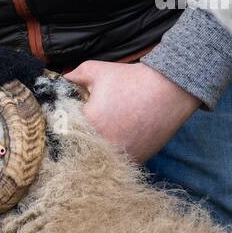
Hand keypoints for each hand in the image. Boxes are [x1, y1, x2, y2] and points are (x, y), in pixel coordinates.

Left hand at [65, 61, 199, 162]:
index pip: (64, 132)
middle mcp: (104, 145)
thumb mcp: (95, 70)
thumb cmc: (131, 79)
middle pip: (81, 149)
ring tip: (106, 133)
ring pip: (99, 158)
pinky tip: (119, 139)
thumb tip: (61, 81)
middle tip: (87, 127)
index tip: (71, 119)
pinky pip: (118, 162)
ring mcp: (122, 155)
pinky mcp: (138, 160)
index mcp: (89, 124)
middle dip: (80, 139)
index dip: (64, 126)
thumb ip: (72, 77)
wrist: (170, 89)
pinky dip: (115, 154)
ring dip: (97, 150)